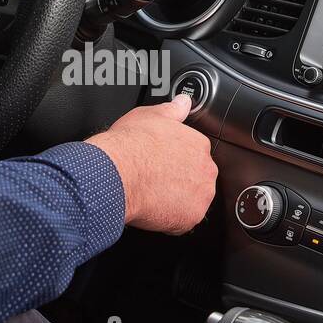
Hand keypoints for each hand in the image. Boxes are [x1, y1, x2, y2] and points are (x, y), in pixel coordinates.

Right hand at [88, 95, 217, 234]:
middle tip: (155, 180)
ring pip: (192, 201)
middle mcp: (205, 170)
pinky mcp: (190, 218)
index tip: (161, 163)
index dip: (175, 161)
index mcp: (198, 145)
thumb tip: (183, 101)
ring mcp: (200, 195)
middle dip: (180, 181)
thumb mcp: (151, 115)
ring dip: (177, 200)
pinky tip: (153, 209)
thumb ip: (173, 109)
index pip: (194, 155)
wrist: (117, 173)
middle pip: (196, 178)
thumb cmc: (130, 145)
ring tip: (153, 195)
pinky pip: (182, 221)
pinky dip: (170, 219)